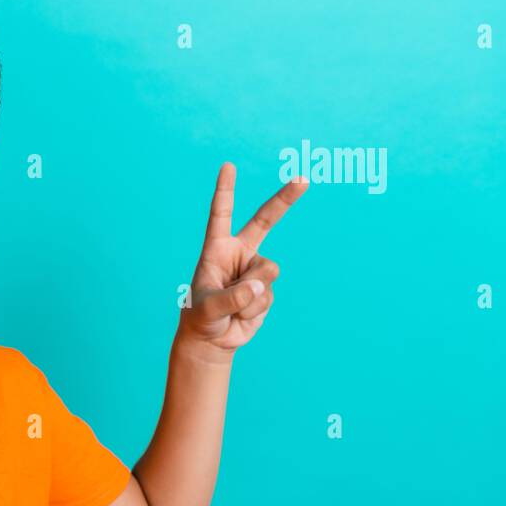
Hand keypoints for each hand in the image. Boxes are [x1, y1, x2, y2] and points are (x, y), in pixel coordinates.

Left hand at [177, 162, 306, 358]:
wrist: (213, 339)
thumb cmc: (201, 319)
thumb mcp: (208, 309)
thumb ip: (231, 298)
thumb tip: (259, 286)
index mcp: (217, 249)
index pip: (221, 215)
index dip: (225, 191)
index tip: (227, 166)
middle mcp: (238, 254)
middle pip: (264, 221)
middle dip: (285, 199)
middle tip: (304, 178)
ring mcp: (255, 270)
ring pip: (267, 272)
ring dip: (250, 295)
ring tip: (231, 308)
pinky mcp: (266, 288)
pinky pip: (268, 296)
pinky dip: (253, 310)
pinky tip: (241, 316)